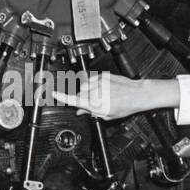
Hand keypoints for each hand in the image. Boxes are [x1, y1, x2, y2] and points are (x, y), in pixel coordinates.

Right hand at [53, 72, 178, 119]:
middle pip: (80, 94)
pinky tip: (102, 89)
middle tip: (92, 105)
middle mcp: (96, 91)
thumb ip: (92, 113)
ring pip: (85, 86)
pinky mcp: (103, 75)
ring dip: (87, 91)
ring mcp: (99, 82)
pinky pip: (91, 79)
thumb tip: (81, 112)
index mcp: (95, 103)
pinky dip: (93, 84)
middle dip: (83, 99)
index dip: (62, 97)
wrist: (136, 94)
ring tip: (99, 96)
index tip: (54, 94)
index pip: (75, 100)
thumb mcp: (108, 115)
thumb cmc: (125, 106)